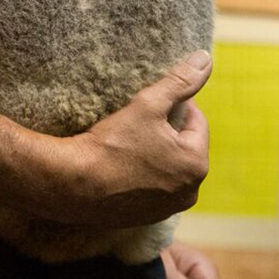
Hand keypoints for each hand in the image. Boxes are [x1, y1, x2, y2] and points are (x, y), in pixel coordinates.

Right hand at [35, 51, 212, 227]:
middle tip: (141, 120)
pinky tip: (123, 165)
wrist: (72, 185)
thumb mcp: (148, 104)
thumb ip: (181, 81)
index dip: (177, 106)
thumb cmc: (112, 144)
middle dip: (168, 132)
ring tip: (130, 141)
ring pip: (169, 170)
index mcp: (196, 164)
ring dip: (158, 155)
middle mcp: (189, 192)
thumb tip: (206, 59)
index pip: (197, 122)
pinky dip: (144, 176)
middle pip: (185, 148)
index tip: (154, 99)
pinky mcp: (145, 219)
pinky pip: (152, 189)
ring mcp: (167, 209)